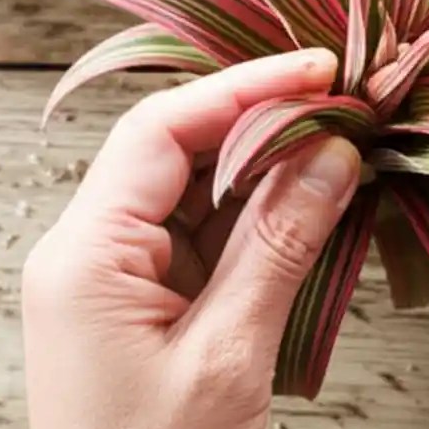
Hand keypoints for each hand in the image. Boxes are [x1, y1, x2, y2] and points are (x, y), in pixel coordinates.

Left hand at [21, 49, 360, 428]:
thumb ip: (278, 244)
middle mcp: (89, 254)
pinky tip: (317, 205)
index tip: (317, 71)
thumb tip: (331, 154)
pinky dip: (263, 219)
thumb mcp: (228, 357)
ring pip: (199, 190)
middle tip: (345, 106)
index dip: (243, 89)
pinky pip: (208, 236)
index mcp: (82, 257)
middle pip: (178, 151)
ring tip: (346, 149)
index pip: (159, 132)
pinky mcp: (149, 304)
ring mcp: (118, 279)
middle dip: (264, 123)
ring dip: (271, 170)